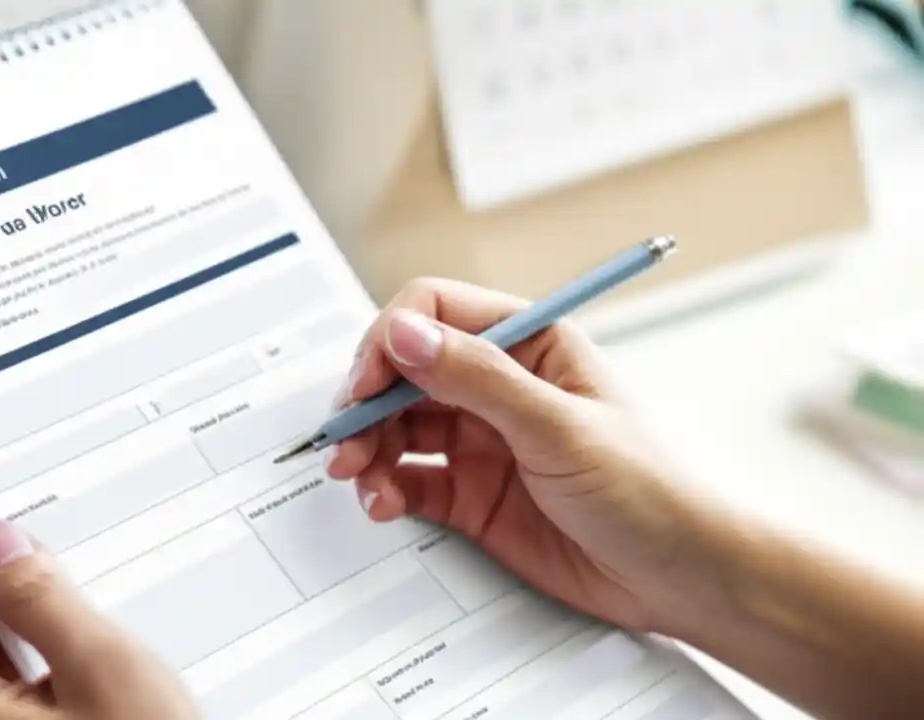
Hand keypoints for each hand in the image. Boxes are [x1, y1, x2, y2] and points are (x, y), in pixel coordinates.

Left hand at [0, 521, 197, 719]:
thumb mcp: (105, 670)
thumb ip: (47, 598)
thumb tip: (3, 546)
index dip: (3, 556)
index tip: (39, 535)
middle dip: (34, 610)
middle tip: (92, 612)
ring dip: (51, 651)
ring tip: (105, 668)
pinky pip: (14, 704)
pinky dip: (55, 687)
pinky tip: (101, 699)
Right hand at [328, 278, 715, 632]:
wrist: (681, 579)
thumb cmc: (650, 491)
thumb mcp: (559, 427)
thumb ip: (475, 378)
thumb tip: (403, 333)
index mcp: (530, 343)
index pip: (436, 314)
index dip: (391, 342)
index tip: (367, 383)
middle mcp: (499, 386)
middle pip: (405, 372)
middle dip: (367, 402)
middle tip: (346, 439)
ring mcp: (483, 440)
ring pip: (398, 426)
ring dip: (368, 447)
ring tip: (357, 476)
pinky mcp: (472, 493)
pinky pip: (409, 479)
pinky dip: (384, 488)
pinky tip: (383, 502)